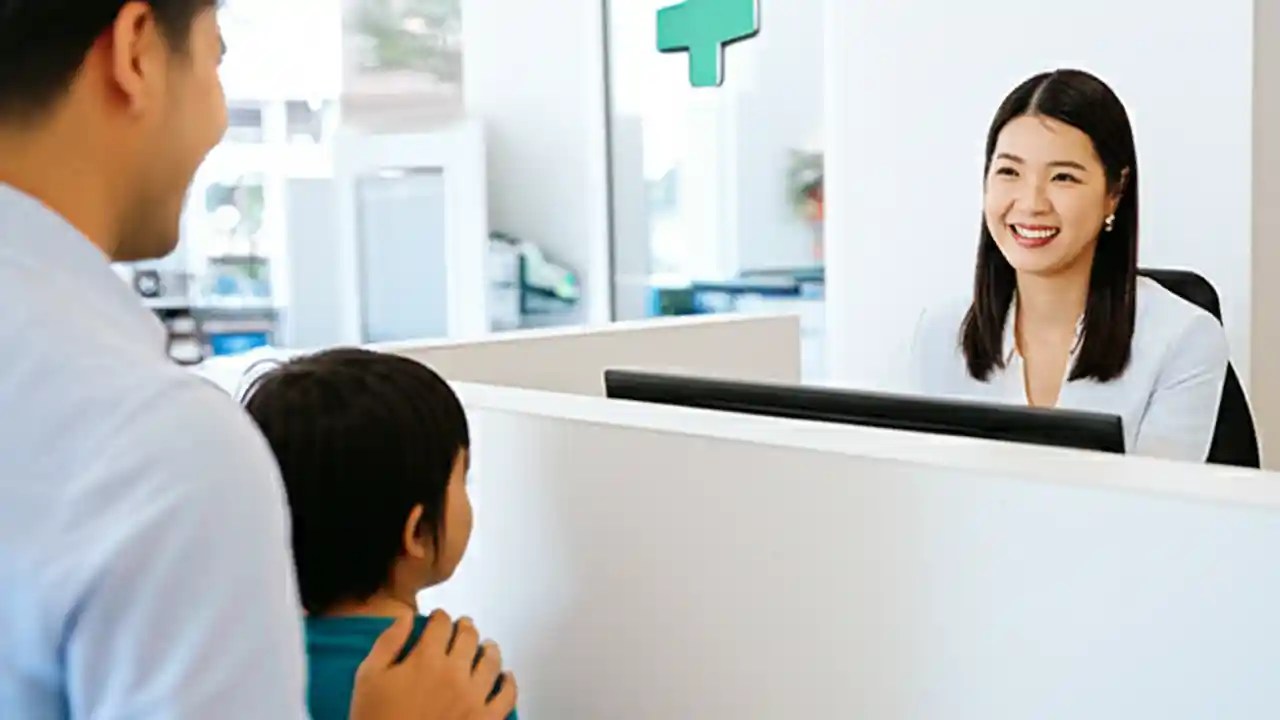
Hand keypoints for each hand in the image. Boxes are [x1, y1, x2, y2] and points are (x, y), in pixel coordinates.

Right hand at [349, 610, 517, 719]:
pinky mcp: (486, 719)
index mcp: (426, 659)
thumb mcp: (368, 677)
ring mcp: (474, 697)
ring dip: (489, 649)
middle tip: (464, 626)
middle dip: (465, 627)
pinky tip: (506, 677)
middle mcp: (455, 673)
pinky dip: (508, 682)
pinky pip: (507, 695)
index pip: (441, 624)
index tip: (439, 618)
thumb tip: (407, 616)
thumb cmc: (375, 719)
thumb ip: (388, 642)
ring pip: (491, 661)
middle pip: (469, 637)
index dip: (440, 617)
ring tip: (487, 646)